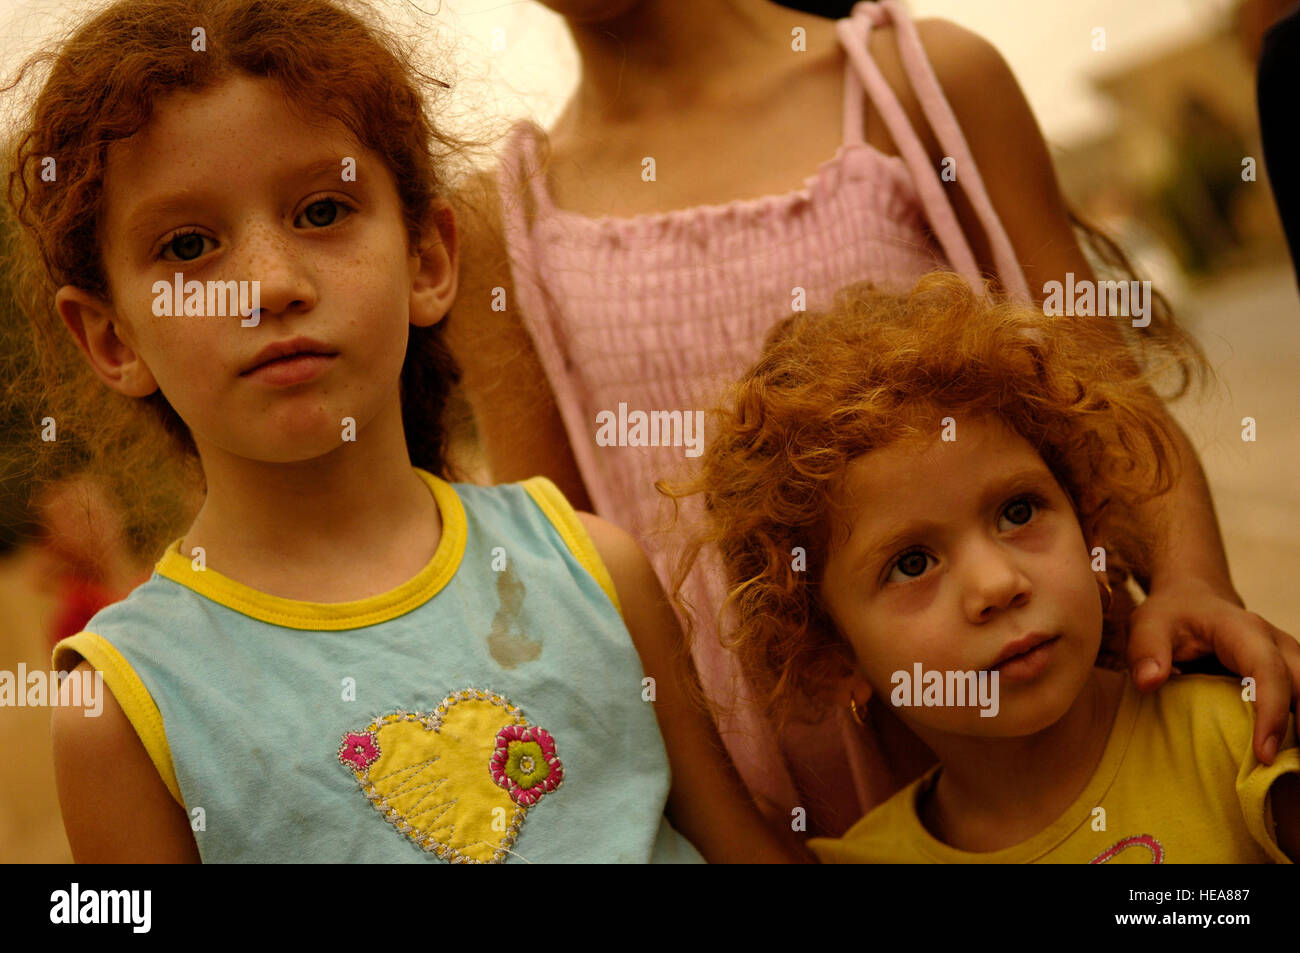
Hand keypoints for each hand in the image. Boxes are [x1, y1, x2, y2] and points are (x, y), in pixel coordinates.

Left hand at [1127, 578, 1299, 763]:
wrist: (1193, 599)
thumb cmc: (1171, 615)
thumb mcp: (1148, 624)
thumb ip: (1145, 650)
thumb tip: (1149, 682)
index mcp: (1244, 630)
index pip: (1268, 671)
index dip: (1271, 712)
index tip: (1264, 754)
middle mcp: (1276, 643)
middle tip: (1284, 770)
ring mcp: (1288, 658)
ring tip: (1288, 770)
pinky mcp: (1289, 673)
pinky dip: (1297, 725)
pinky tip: (1287, 755)